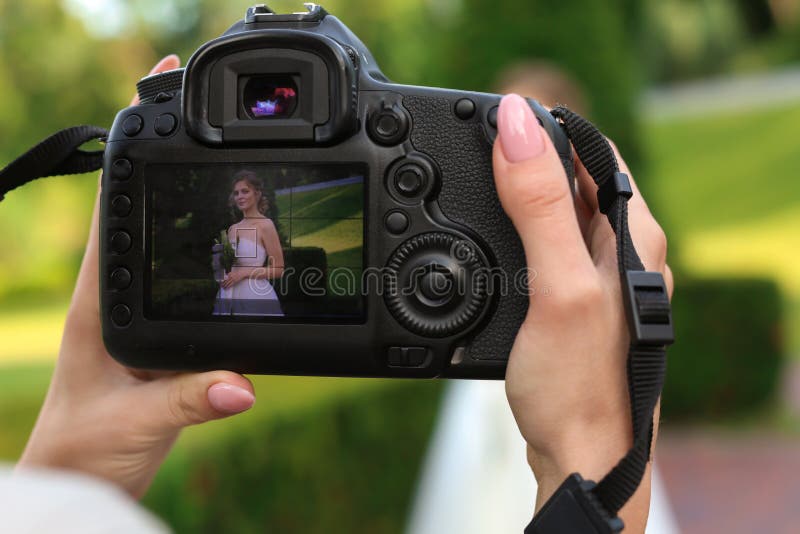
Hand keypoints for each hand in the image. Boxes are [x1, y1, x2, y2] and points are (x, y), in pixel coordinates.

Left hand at [17, 56, 256, 498]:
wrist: (84, 474)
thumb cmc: (85, 447)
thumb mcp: (134, 422)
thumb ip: (188, 401)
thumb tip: (240, 385)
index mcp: (102, 299)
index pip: (113, 207)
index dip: (132, 149)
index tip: (155, 98)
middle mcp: (126, 295)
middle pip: (152, 211)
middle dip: (182, 162)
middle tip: (222, 125)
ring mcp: (151, 311)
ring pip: (181, 244)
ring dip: (210, 208)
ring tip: (255, 177)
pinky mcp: (175, 335)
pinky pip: (207, 285)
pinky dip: (232, 259)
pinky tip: (261, 252)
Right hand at [493, 95, 671, 530]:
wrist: (578, 456)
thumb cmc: (579, 385)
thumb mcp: (559, 284)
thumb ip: (539, 204)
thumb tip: (517, 123)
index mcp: (632, 234)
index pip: (592, 151)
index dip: (544, 128)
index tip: (493, 119)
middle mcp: (620, 250)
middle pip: (570, 179)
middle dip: (521, 159)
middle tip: (468, 151)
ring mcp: (594, 277)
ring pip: (550, 214)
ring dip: (511, 195)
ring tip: (468, 187)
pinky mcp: (569, 300)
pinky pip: (538, 248)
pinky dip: (507, 233)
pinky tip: (481, 240)